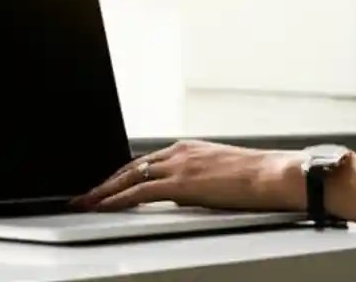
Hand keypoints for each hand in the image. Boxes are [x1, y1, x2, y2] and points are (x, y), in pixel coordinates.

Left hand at [70, 140, 303, 212]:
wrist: (272, 174)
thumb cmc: (255, 177)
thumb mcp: (218, 173)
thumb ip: (194, 180)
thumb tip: (179, 194)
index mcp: (188, 148)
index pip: (145, 161)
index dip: (122, 175)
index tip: (106, 185)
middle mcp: (179, 152)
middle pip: (131, 167)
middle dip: (105, 183)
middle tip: (84, 195)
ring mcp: (178, 165)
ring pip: (129, 178)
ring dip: (103, 192)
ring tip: (84, 203)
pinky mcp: (181, 182)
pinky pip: (139, 191)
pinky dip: (117, 199)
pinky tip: (104, 207)